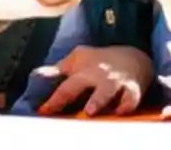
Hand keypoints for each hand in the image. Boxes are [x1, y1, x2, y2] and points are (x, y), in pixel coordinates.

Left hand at [37, 45, 151, 116]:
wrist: (135, 58)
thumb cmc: (101, 63)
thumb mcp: (78, 60)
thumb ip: (57, 70)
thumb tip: (35, 75)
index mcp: (83, 70)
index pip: (65, 86)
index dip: (54, 100)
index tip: (43, 111)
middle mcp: (97, 75)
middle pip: (83, 83)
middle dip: (68, 93)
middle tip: (66, 106)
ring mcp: (115, 81)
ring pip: (107, 90)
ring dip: (98, 99)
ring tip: (90, 111)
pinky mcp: (133, 89)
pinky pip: (131, 98)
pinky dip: (126, 105)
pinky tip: (120, 112)